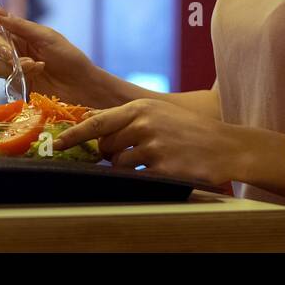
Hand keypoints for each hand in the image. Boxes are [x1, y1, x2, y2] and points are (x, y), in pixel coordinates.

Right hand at [0, 6, 108, 107]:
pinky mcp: (17, 85)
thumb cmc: (69, 58)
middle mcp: (16, 49)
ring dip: (13, 64)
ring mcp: (16, 68)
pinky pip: (7, 79)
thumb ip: (22, 27)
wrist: (82, 86)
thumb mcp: (47, 38)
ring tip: (35, 66)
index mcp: (23, 32)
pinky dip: (20, 75)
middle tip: (9, 53)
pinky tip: (37, 72)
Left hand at [52, 98, 247, 187]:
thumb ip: (127, 118)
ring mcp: (152, 146)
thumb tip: (92, 123)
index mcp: (140, 108)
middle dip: (109, 153)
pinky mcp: (161, 167)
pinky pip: (135, 177)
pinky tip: (158, 169)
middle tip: (128, 152)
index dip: (74, 135)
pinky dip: (140, 176)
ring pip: (117, 164)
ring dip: (126, 167)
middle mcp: (143, 124)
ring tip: (150, 160)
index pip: (97, 122)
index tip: (58, 144)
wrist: (225, 146)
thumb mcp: (158, 114)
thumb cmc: (189, 130)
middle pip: (105, 146)